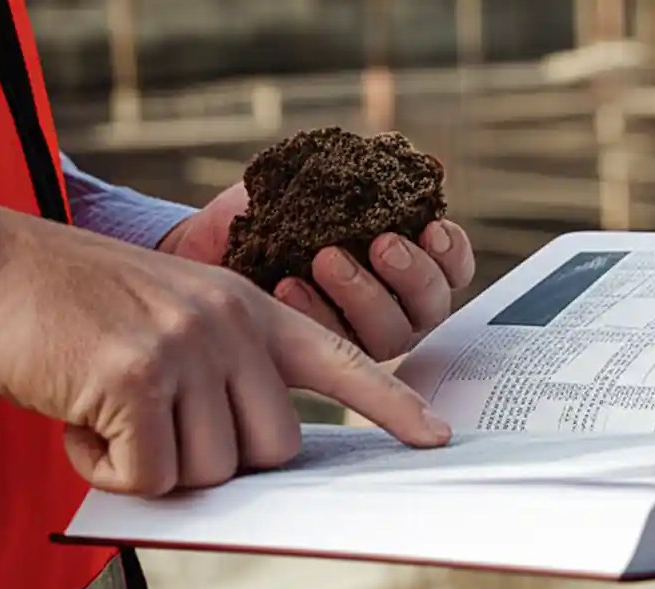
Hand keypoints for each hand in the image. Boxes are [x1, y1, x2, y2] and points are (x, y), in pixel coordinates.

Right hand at [0, 205, 451, 496]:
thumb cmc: (86, 310)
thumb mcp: (177, 319)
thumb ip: (228, 374)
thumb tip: (253, 460)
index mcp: (252, 308)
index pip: (342, 358)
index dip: (392, 404)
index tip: (438, 436)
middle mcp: (231, 323)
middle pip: (271, 449)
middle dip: (214, 461)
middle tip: (154, 425)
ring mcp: (186, 346)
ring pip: (209, 472)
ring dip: (151, 464)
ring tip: (108, 411)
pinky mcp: (136, 377)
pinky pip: (148, 477)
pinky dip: (107, 471)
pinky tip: (79, 421)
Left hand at [160, 182, 475, 359]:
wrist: (202, 243)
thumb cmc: (267, 212)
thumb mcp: (315, 182)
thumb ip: (364, 178)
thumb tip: (425, 162)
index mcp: (403, 263)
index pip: (452, 267)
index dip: (451, 252)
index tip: (430, 227)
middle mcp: (391, 306)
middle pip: (431, 305)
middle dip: (412, 274)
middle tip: (381, 243)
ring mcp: (357, 338)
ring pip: (391, 334)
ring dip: (366, 296)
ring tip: (326, 259)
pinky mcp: (316, 360)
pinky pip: (335, 352)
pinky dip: (316, 315)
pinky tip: (288, 285)